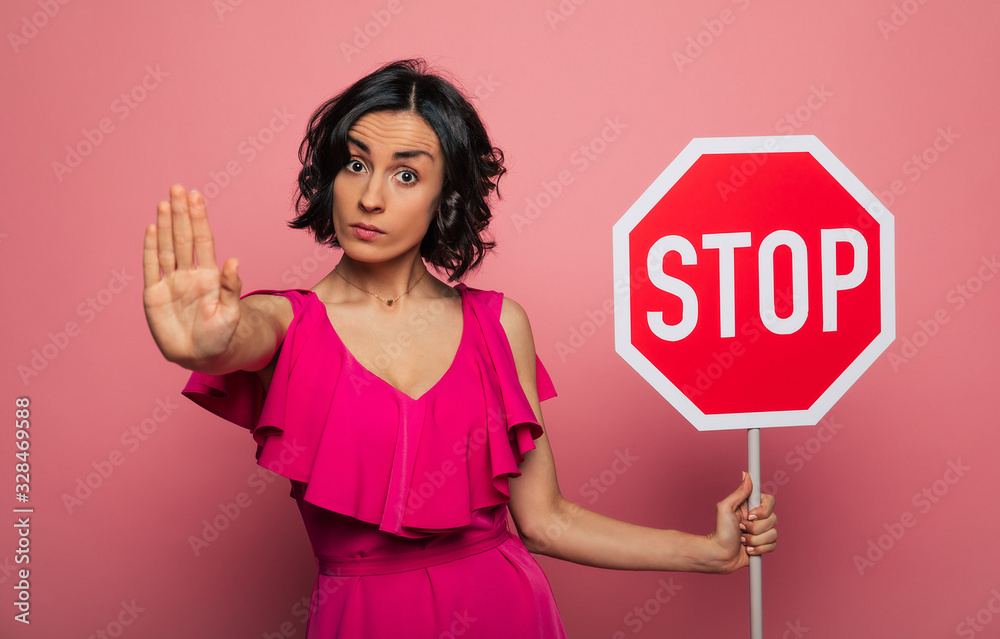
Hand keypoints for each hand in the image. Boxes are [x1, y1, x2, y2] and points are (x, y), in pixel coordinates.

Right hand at [142, 184, 241, 367]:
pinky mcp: (153, 295)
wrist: (201, 357)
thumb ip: (231, 288)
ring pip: (167, 248)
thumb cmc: (220, 336)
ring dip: (166, 225)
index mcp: (209, 276)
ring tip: (165, 202)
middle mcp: (189, 274)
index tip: (197, 196)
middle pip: (184, 238)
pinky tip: (152, 228)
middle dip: (182, 213)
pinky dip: (150, 248)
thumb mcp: (231, 314)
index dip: (199, 219)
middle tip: (178, 188)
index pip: (203, 241)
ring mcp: (170, 283)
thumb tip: (235, 261)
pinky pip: (151, 267)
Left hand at [706, 471, 777, 573]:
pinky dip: (759, 549)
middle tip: (740, 529)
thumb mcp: (726, 507)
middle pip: (773, 519)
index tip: (750, 515)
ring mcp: (762, 532)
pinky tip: (747, 549)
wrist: (719, 554)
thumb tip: (746, 474)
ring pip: (774, 534)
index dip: (763, 510)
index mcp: (751, 507)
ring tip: (742, 540)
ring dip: (755, 540)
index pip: (770, 501)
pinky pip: (773, 545)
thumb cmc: (720, 531)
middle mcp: (759, 518)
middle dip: (755, 528)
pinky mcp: (764, 545)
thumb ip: (739, 492)